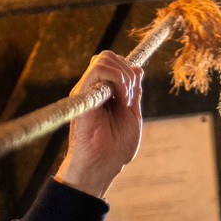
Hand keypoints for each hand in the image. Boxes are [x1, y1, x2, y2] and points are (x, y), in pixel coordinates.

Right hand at [54, 50, 143, 198]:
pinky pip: (99, 70)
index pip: (113, 63)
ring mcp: (86, 90)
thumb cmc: (116, 147)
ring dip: (123, 76)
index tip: (134, 92)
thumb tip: (138, 68)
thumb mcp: (132, 114)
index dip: (127, 69)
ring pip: (104, 58)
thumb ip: (134, 92)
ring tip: (125, 100)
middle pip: (108, 56)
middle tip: (130, 96)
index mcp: (104, 92)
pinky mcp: (82, 95)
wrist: (103, 165)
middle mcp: (93, 88)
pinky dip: (117, 79)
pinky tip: (121, 101)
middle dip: (127, 70)